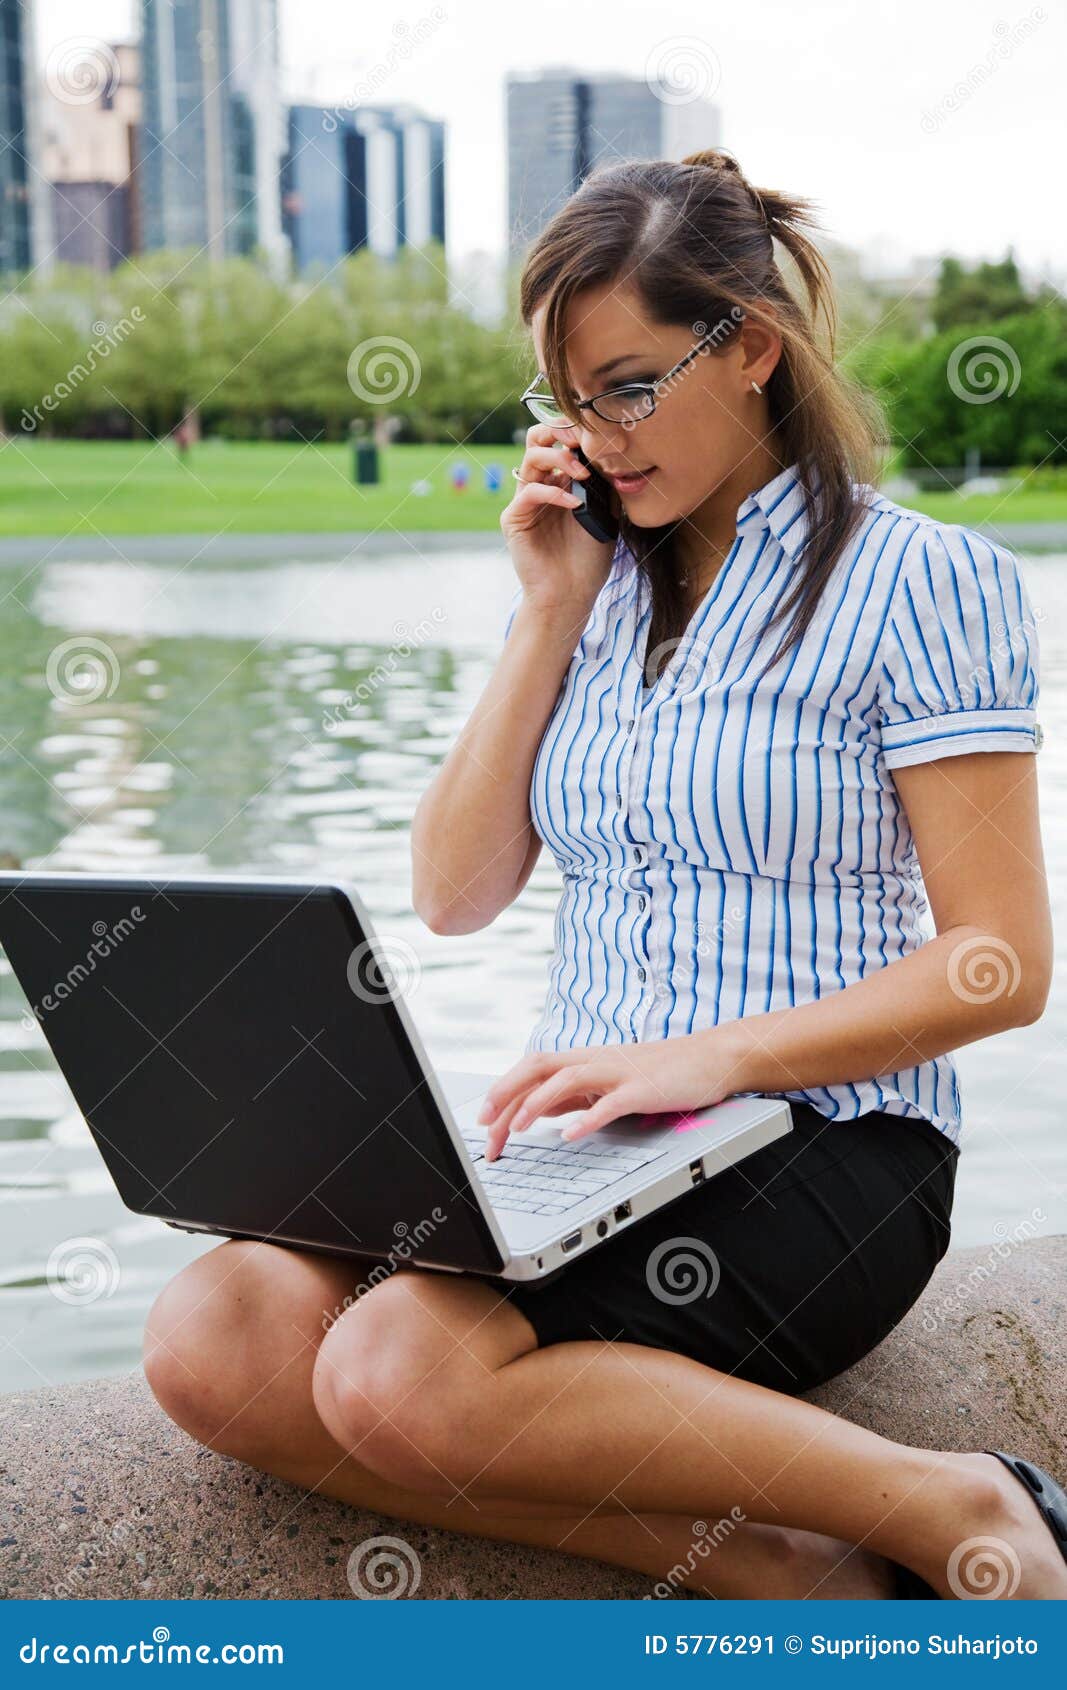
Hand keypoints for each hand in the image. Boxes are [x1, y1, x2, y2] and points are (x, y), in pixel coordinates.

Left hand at [477, 1027, 750, 1160]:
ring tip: (517, 1128)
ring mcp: (618, 1072)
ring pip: (568, 1079)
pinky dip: (588, 1119)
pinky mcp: (642, 1088)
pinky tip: (571, 1135)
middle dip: (507, 1094)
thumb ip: (573, 1094)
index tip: (482, 1123)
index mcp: (584, 1060)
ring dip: (537, 1102)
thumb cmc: (659, 1072)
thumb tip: (536, 1109)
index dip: (502, 1093)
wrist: (709, 1058)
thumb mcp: (606, 1083)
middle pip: (539, 1068)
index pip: (531, 1071)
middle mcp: (595, 1060)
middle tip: (484, 1126)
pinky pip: (611, 1103)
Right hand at [501, 423, 615, 626]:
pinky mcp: (514, 518)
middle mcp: (540, 486)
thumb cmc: (588, 559)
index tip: (602, 434)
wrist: (571, 595)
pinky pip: (529, 492)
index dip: (575, 431)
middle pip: (538, 440)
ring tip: (582, 474)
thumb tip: (613, 452)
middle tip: (582, 438)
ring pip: (531, 459)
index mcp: (560, 482)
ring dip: (559, 458)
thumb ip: (604, 484)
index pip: (560, 442)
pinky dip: (553, 492)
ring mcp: (525, 501)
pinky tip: (575, 503)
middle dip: (559, 430)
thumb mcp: (606, 515)